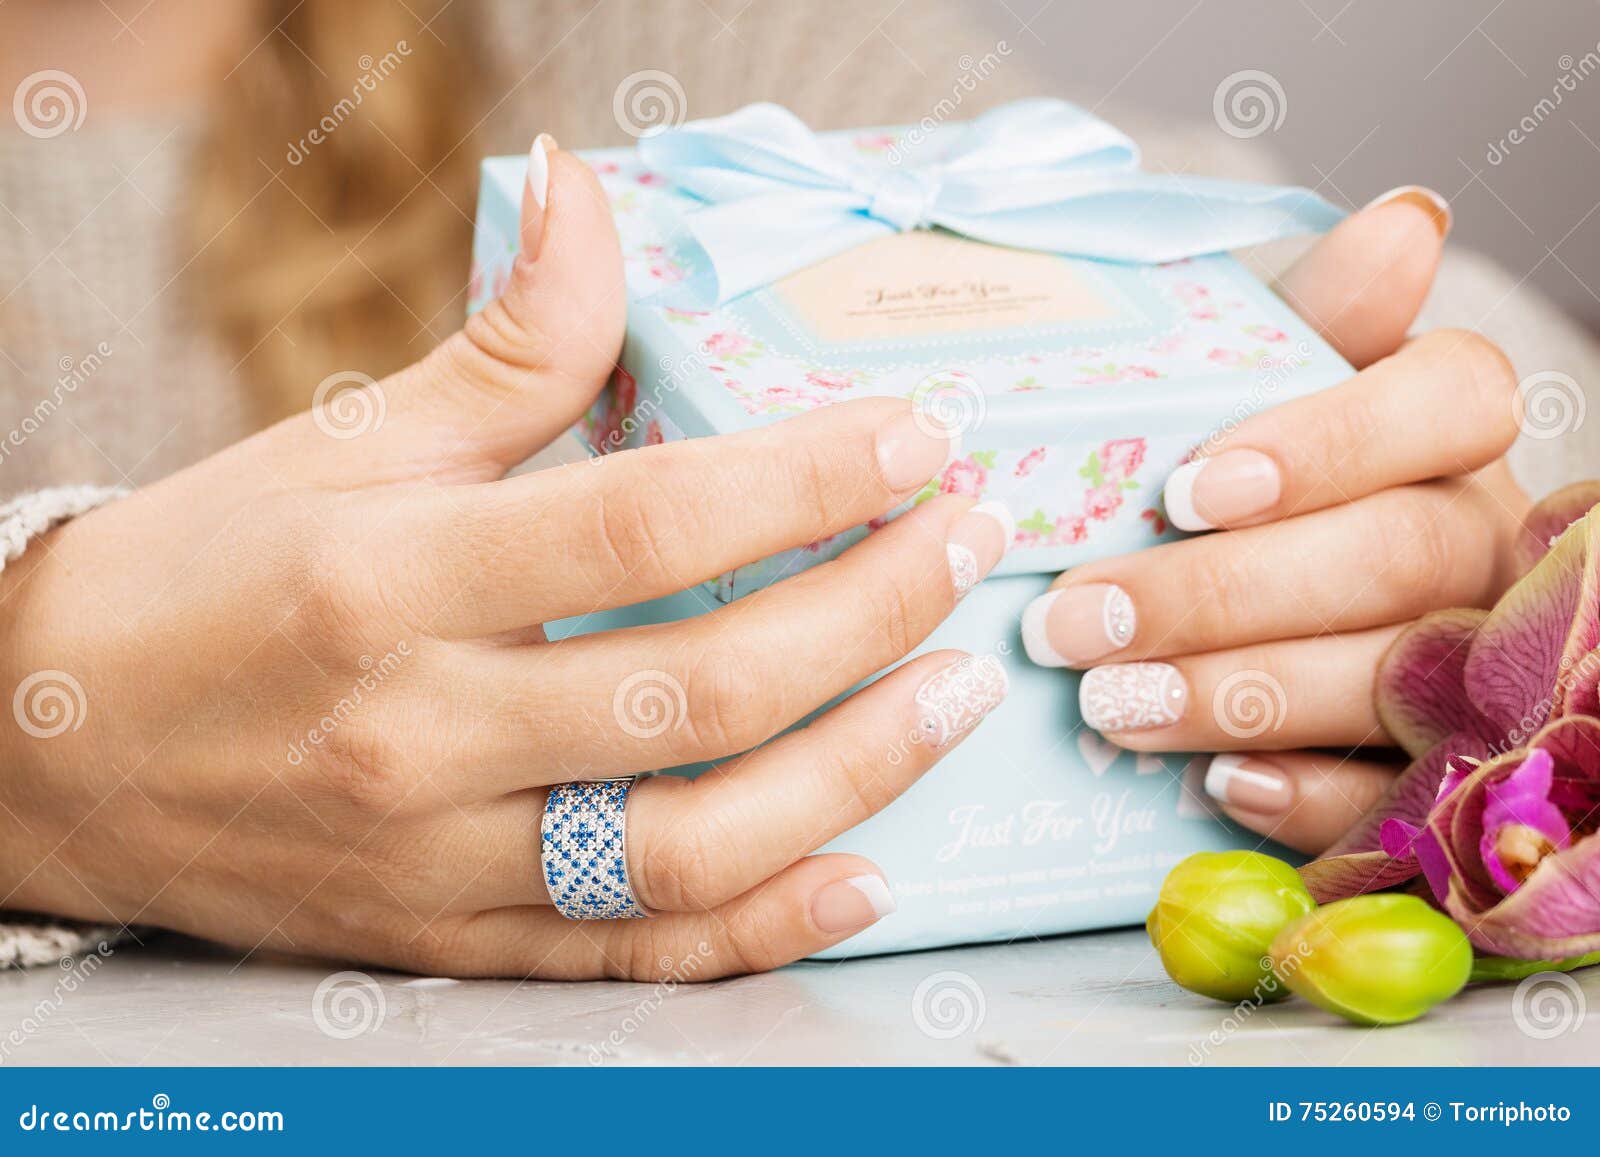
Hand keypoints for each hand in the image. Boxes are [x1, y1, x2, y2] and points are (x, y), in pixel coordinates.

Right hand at [0, 140, 1010, 978]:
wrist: (48, 748)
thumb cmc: (209, 575)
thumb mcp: (346, 438)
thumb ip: (504, 338)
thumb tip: (592, 188)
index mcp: (391, 574)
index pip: (647, 523)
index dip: (808, 478)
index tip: (918, 441)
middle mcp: (422, 728)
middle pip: (701, 685)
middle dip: (871, 612)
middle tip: (966, 548)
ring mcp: (440, 857)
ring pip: (692, 841)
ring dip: (857, 770)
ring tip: (957, 692)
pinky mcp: (449, 938)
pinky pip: (631, 955)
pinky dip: (762, 926)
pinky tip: (866, 876)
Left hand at [1021, 187, 1533, 852]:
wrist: (1263, 608)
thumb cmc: (1252, 482)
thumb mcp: (1265, 391)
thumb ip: (1318, 317)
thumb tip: (1409, 220)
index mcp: (1444, 432)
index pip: (1451, 397)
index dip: (1328, 440)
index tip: (1186, 487)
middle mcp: (1478, 537)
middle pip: (1398, 553)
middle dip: (1226, 592)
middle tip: (1078, 621)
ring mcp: (1469, 654)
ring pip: (1395, 674)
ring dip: (1241, 691)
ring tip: (1109, 701)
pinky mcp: (1433, 762)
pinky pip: (1398, 791)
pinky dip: (1306, 792)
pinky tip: (1219, 787)